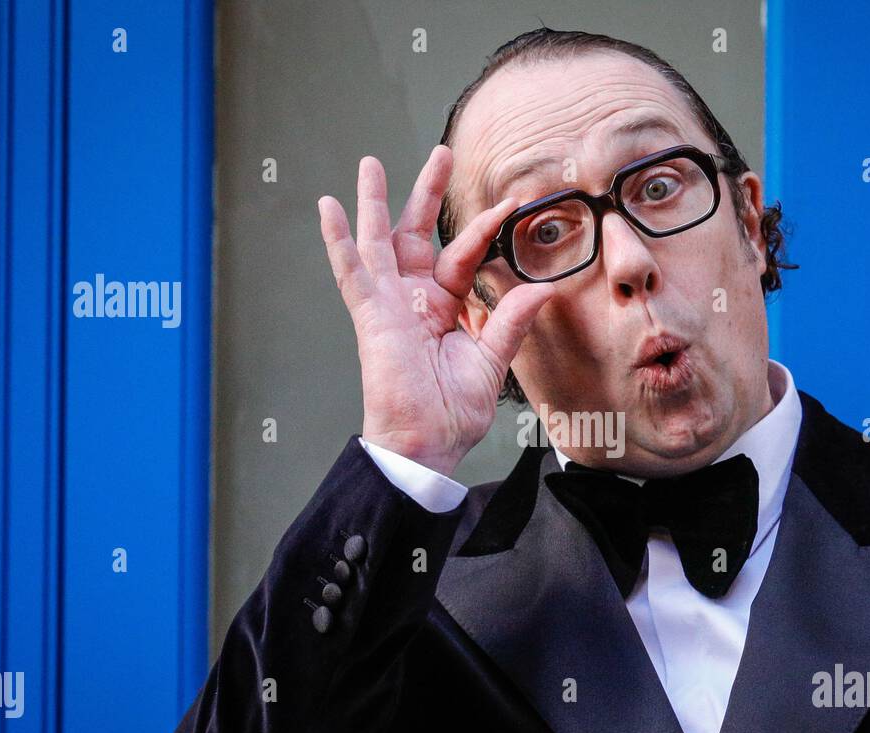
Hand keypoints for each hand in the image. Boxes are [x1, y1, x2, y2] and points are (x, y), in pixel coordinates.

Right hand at [319, 145, 552, 476]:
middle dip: (428, 193)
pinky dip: (338, 240)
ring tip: (371, 161)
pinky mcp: (371, 315)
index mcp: (444, 309)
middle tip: (440, 152)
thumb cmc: (453, 413)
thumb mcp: (491, 361)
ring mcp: (389, 304)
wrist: (426, 444)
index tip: (511, 203)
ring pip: (380, 240)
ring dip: (375, 201)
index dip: (485, 230)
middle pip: (419, 234)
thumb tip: (541, 287)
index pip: (464, 256)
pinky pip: (350, 271)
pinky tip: (329, 206)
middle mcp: (414, 300)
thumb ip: (510, 321)